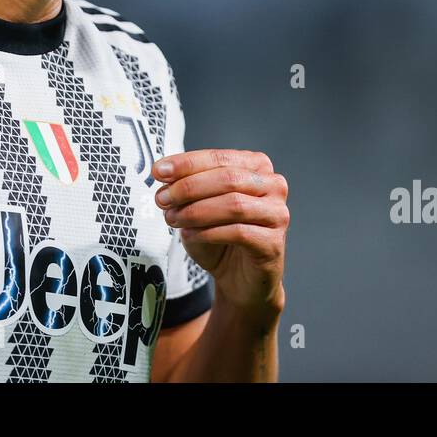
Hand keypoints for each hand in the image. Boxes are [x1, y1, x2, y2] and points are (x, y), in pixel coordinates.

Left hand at [152, 149, 287, 321]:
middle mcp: (273, 185)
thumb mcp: (199, 206)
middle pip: (227, 178)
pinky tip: (190, 235)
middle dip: (189, 187)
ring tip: (173, 219)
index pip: (219, 157)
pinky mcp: (274, 243)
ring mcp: (277, 214)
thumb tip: (163, 175)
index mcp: (256, 166)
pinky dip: (209, 232)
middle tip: (162, 199)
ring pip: (234, 204)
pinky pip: (239, 232)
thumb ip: (186, 188)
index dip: (187, 163)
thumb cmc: (220, 237)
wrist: (240, 279)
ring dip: (196, 211)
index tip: (159, 171)